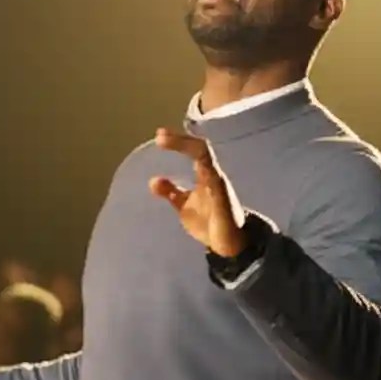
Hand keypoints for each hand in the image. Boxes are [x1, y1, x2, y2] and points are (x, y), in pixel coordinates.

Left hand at [149, 129, 246, 257]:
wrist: (227, 244)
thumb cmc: (209, 220)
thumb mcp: (184, 205)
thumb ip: (170, 192)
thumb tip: (153, 181)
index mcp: (205, 174)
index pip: (194, 150)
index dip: (178, 141)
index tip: (160, 134)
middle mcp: (214, 176)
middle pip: (202, 150)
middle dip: (182, 142)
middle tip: (161, 136)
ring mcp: (220, 188)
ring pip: (209, 163)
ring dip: (190, 153)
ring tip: (171, 146)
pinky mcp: (224, 203)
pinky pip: (216, 186)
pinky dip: (205, 176)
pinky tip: (195, 169)